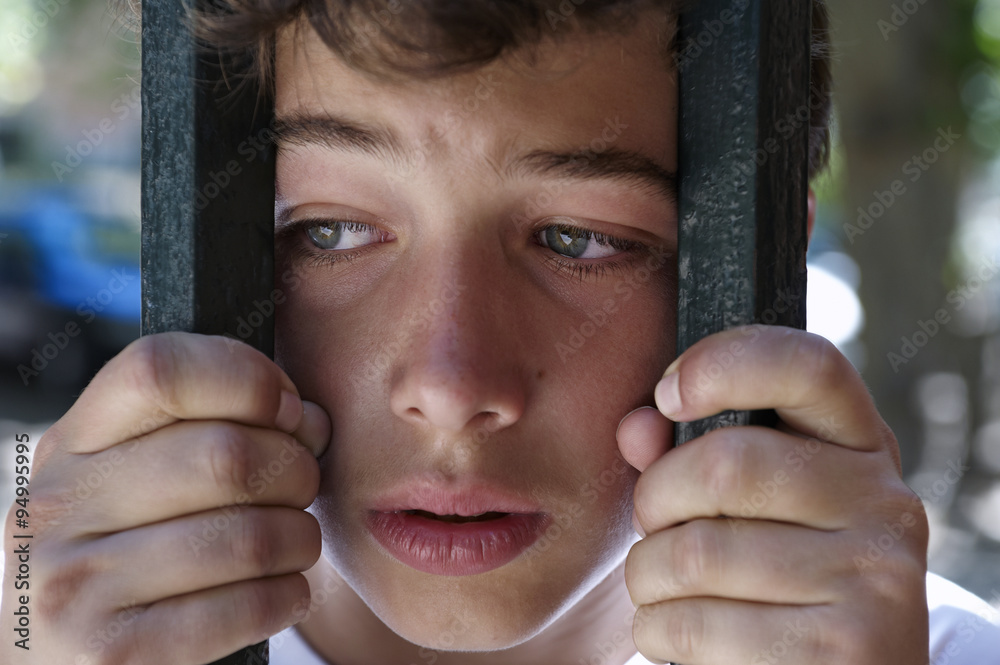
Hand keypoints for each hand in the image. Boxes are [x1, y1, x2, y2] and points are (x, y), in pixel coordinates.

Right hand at [1, 333, 330, 664]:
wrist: (64, 664)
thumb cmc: (136, 552)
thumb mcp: (141, 475)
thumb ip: (211, 427)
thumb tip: (309, 421)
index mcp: (73, 442)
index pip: (160, 369)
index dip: (248, 380)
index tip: (288, 412)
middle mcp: (61, 506)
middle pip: (225, 454)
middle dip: (295, 470)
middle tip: (300, 489)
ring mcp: (76, 583)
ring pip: (249, 535)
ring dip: (300, 538)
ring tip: (295, 543)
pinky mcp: (113, 653)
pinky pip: (248, 607)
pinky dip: (290, 596)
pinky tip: (283, 593)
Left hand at [617, 326, 928, 663]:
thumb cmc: (776, 577)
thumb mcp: (752, 503)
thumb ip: (690, 454)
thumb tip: (636, 427)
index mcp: (859, 447)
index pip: (808, 365)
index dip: (723, 364)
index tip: (667, 395)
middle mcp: (882, 502)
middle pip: (723, 465)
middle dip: (654, 500)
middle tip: (655, 527)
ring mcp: (873, 579)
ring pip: (693, 553)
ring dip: (646, 575)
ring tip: (664, 588)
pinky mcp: (845, 650)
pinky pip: (692, 625)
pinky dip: (655, 631)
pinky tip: (681, 633)